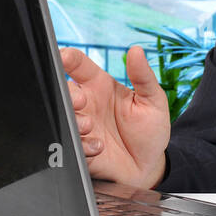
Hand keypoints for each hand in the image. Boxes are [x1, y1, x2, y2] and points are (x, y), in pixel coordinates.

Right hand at [60, 45, 170, 189]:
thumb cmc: (150, 129)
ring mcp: (81, 126)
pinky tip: (99, 147)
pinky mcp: (80, 149)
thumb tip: (137, 50)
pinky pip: (70, 144)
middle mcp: (87, 104)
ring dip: (73, 120)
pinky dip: (82, 144)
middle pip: (63, 89)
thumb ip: (144, 76)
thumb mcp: (153, 100)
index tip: (66, 56)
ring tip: (90, 126)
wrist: (149, 165)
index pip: (78, 66)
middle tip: (81, 101)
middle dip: (67, 93)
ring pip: (62, 116)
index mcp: (100, 86)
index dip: (68, 58)